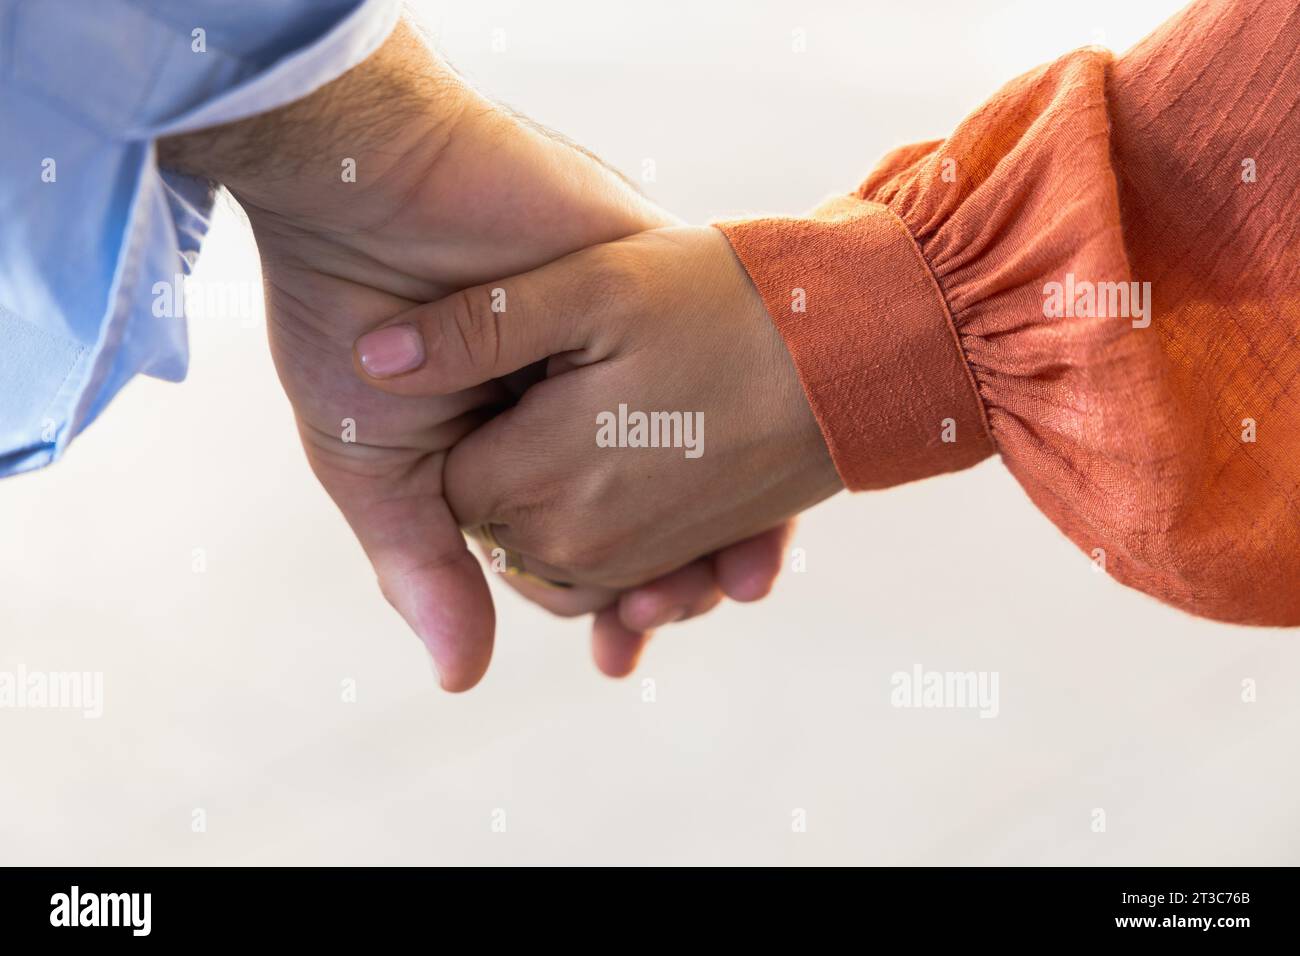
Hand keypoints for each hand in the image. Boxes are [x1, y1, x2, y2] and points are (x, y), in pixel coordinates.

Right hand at [160, 21, 789, 686]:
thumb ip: (426, 565)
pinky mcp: (660, 288)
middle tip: (659, 625)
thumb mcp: (376, 466)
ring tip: (714, 592)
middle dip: (667, 581)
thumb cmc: (348, 320)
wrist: (356, 183)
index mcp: (518, 441)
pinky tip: (755, 524)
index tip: (621, 651)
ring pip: (706, 458)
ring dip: (719, 536)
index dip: (608, 600)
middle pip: (656, 511)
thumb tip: (461, 678)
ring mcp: (626, 347)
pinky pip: (734, 379)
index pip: (584, 538)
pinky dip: (751, 458)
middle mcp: (581, 400)